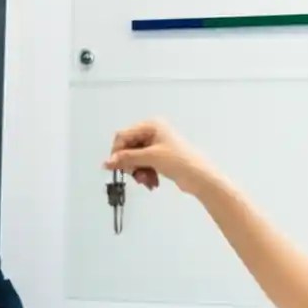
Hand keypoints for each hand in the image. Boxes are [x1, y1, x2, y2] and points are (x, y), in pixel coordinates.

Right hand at [103, 118, 217, 196]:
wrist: (200, 177)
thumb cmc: (181, 161)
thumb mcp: (150, 158)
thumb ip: (127, 159)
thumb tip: (108, 162)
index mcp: (151, 125)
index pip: (124, 135)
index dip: (117, 152)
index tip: (115, 166)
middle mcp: (153, 132)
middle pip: (129, 148)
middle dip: (130, 164)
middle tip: (134, 175)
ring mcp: (157, 145)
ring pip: (136, 159)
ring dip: (138, 171)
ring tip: (146, 181)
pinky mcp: (160, 157)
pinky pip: (144, 164)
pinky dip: (145, 174)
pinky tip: (152, 182)